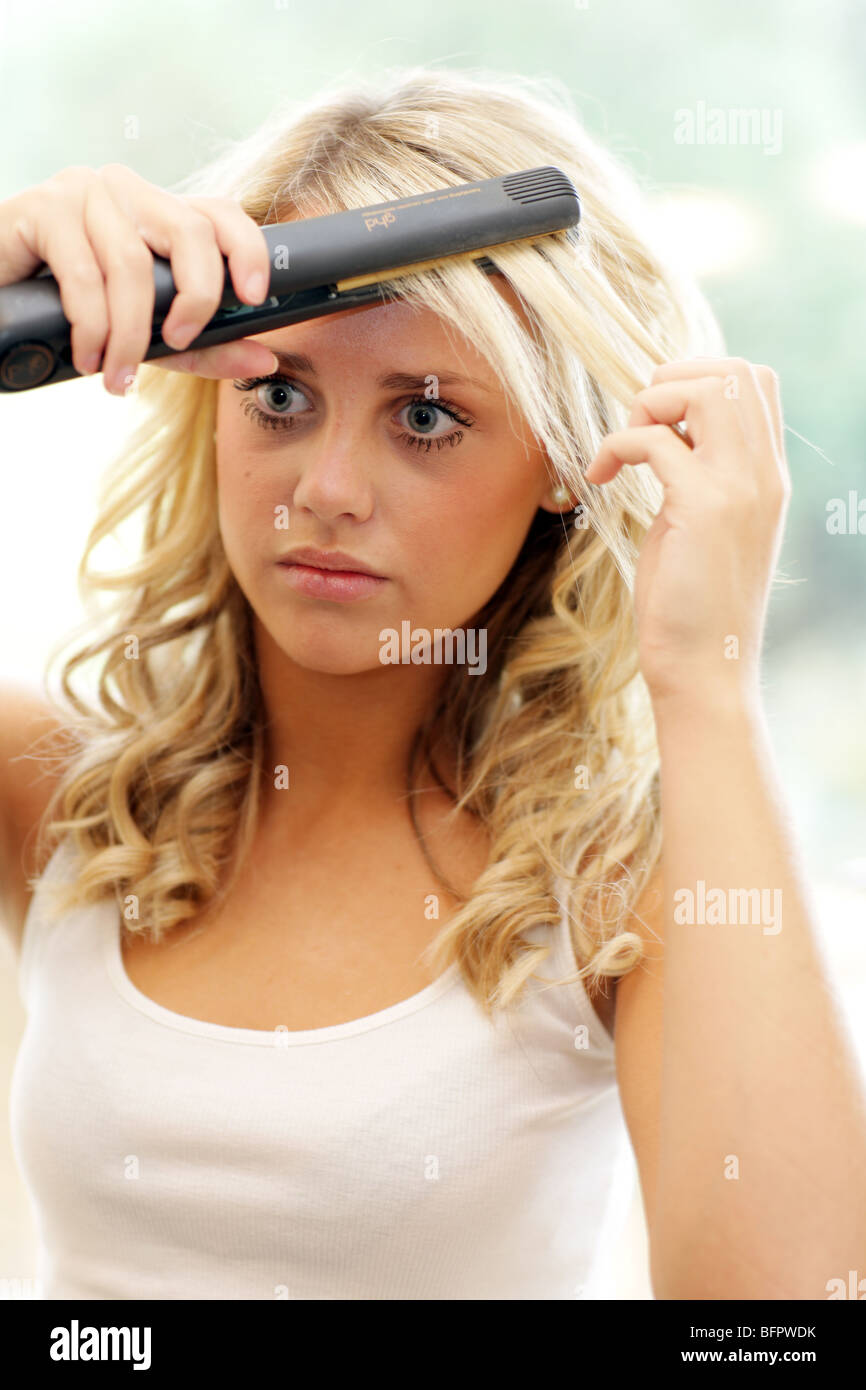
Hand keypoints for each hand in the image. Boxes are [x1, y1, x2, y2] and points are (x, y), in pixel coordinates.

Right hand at [0, 163, 278, 394]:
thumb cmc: (74, 313)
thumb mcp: (147, 335)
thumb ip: (204, 347)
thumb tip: (264, 358)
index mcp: (159, 212)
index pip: (219, 213)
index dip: (247, 250)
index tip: (254, 296)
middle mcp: (126, 190)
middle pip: (188, 230)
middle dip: (196, 296)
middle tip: (178, 343)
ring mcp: (83, 191)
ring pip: (132, 263)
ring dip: (129, 333)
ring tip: (117, 375)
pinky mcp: (40, 207)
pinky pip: (83, 273)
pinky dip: (91, 326)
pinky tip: (88, 356)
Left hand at [582, 357, 790, 707]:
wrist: (705, 671)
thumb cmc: (692, 607)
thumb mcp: (701, 527)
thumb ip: (696, 476)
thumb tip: (663, 436)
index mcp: (767, 476)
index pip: (755, 382)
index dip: (698, 378)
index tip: (657, 421)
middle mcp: (763, 475)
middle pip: (735, 372)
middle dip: (673, 379)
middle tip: (638, 425)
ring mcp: (739, 489)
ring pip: (705, 390)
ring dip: (649, 405)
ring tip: (622, 451)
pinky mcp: (703, 509)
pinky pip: (655, 440)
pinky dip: (616, 446)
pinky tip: (598, 477)